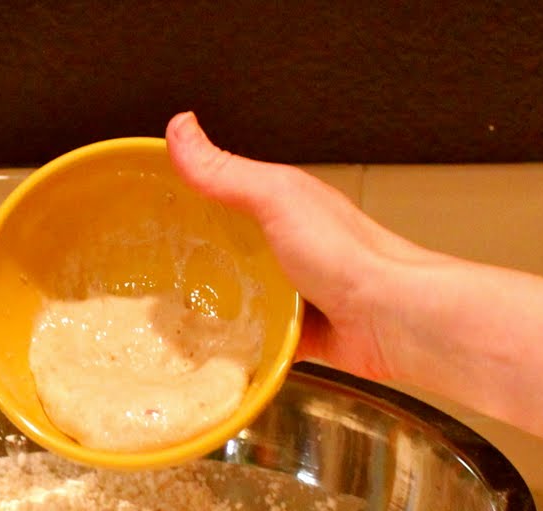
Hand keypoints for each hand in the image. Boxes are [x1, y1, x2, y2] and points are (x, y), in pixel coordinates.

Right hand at [166, 110, 423, 381]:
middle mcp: (292, 249)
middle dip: (199, 261)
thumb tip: (180, 128)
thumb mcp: (277, 197)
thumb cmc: (350, 256)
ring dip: (219, 308)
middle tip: (153, 273)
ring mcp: (298, 295)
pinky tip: (217, 351)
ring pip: (245, 300)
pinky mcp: (304, 338)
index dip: (191, 198)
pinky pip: (263, 343)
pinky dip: (244, 347)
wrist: (394, 320)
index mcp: (287, 207)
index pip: (229, 194)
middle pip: (232, 251)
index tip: (148, 209)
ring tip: (175, 316)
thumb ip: (227, 170)